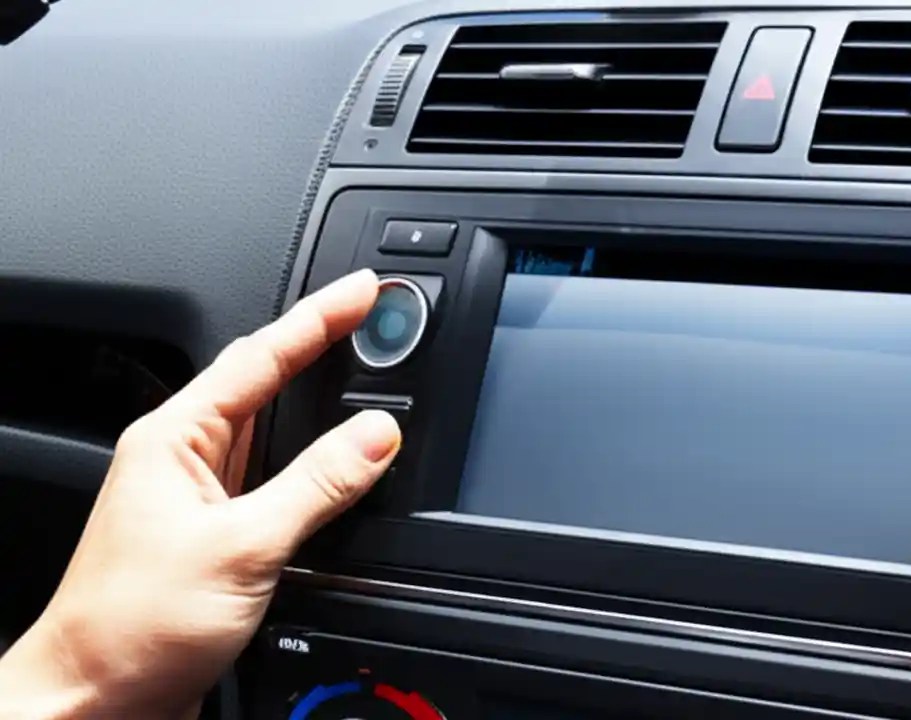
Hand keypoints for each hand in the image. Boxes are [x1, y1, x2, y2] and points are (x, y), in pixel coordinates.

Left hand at [0, 270, 399, 718]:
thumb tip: (377, 434)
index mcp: (175, 439)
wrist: (94, 702)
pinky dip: (312, 462)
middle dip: (320, 346)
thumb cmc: (130, 626)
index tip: (365, 291)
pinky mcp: (216, 536)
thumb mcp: (241, 545)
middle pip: (263, 382)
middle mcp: (184, 460)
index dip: (318, 318)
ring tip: (363, 372)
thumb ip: (317, 485)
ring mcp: (199, 499)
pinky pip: (274, 479)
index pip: (260, 357)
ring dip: (316, 402)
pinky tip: (337, 465)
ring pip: (269, 431)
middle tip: (374, 319)